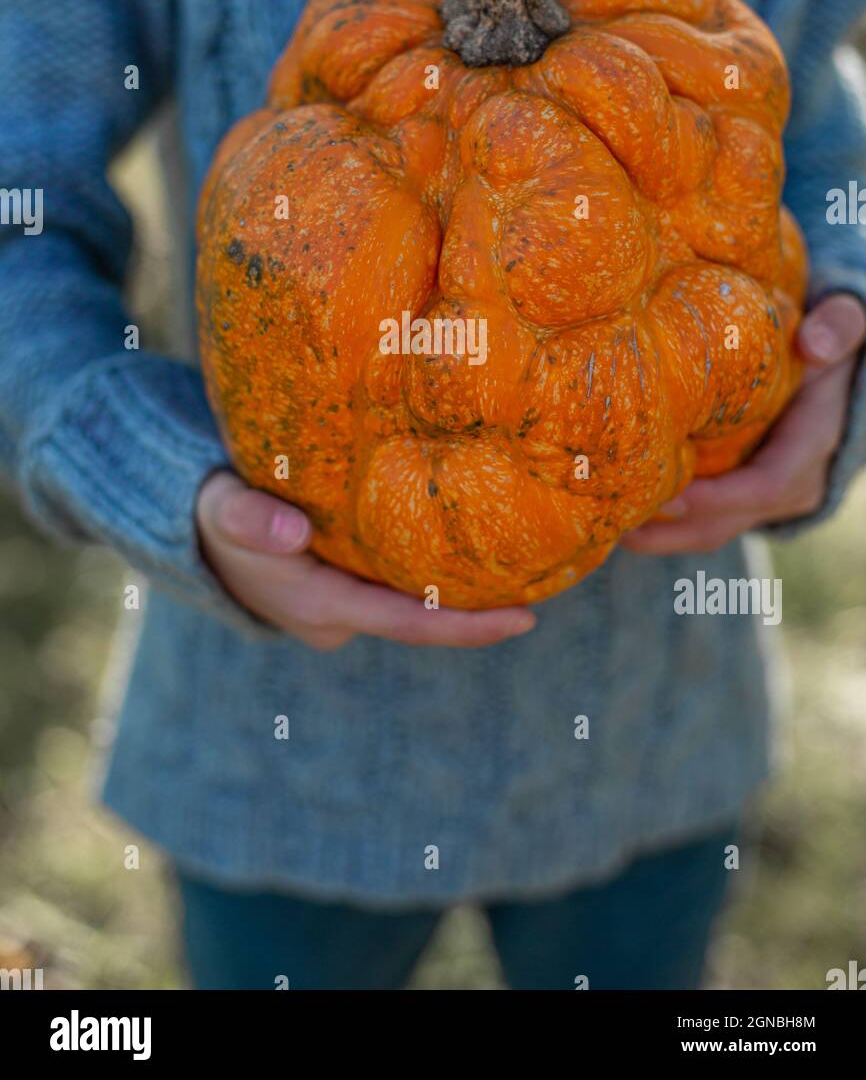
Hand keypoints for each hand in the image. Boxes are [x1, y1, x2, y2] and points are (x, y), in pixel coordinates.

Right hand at [196, 470, 534, 649]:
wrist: (195, 529)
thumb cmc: (213, 513)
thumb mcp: (220, 509)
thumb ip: (248, 517)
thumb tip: (291, 530)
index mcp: (321, 605)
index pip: (406, 622)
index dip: (466, 626)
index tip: (525, 619)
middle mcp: (341, 618)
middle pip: (424, 620)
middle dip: (483, 612)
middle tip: (551, 587)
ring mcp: (346, 606)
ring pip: (415, 603)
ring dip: (464, 592)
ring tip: (532, 562)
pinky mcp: (349, 585)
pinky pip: (403, 584)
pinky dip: (437, 571)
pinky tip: (480, 544)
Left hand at [621, 293, 865, 554]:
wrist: (835, 372)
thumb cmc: (828, 346)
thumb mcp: (844, 327)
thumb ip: (838, 327)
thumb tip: (816, 343)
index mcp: (810, 448)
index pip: (764, 487)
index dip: (717, 498)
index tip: (668, 496)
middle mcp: (791, 486)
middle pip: (725, 522)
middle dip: (671, 530)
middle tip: (617, 522)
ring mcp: (762, 497)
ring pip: (709, 529)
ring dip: (660, 535)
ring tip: (608, 525)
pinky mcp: (739, 495)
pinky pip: (702, 518)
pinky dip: (664, 522)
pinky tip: (621, 512)